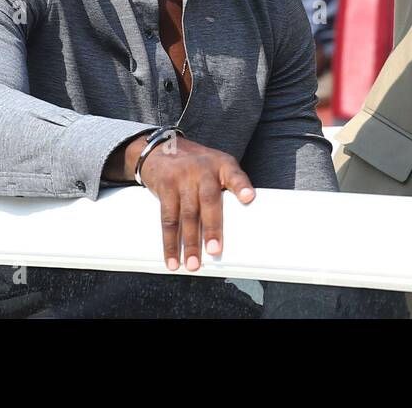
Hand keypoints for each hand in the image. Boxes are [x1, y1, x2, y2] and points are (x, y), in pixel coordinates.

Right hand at [133, 135, 255, 270]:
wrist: (162, 148)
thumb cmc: (197, 164)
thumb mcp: (218, 165)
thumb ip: (230, 187)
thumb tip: (243, 221)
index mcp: (222, 165)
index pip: (234, 174)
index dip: (242, 186)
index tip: (249, 198)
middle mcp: (202, 170)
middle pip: (208, 201)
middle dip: (212, 228)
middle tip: (215, 250)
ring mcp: (182, 179)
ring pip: (186, 215)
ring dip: (188, 243)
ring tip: (192, 264)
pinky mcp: (165, 188)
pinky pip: (167, 218)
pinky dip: (169, 241)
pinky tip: (172, 257)